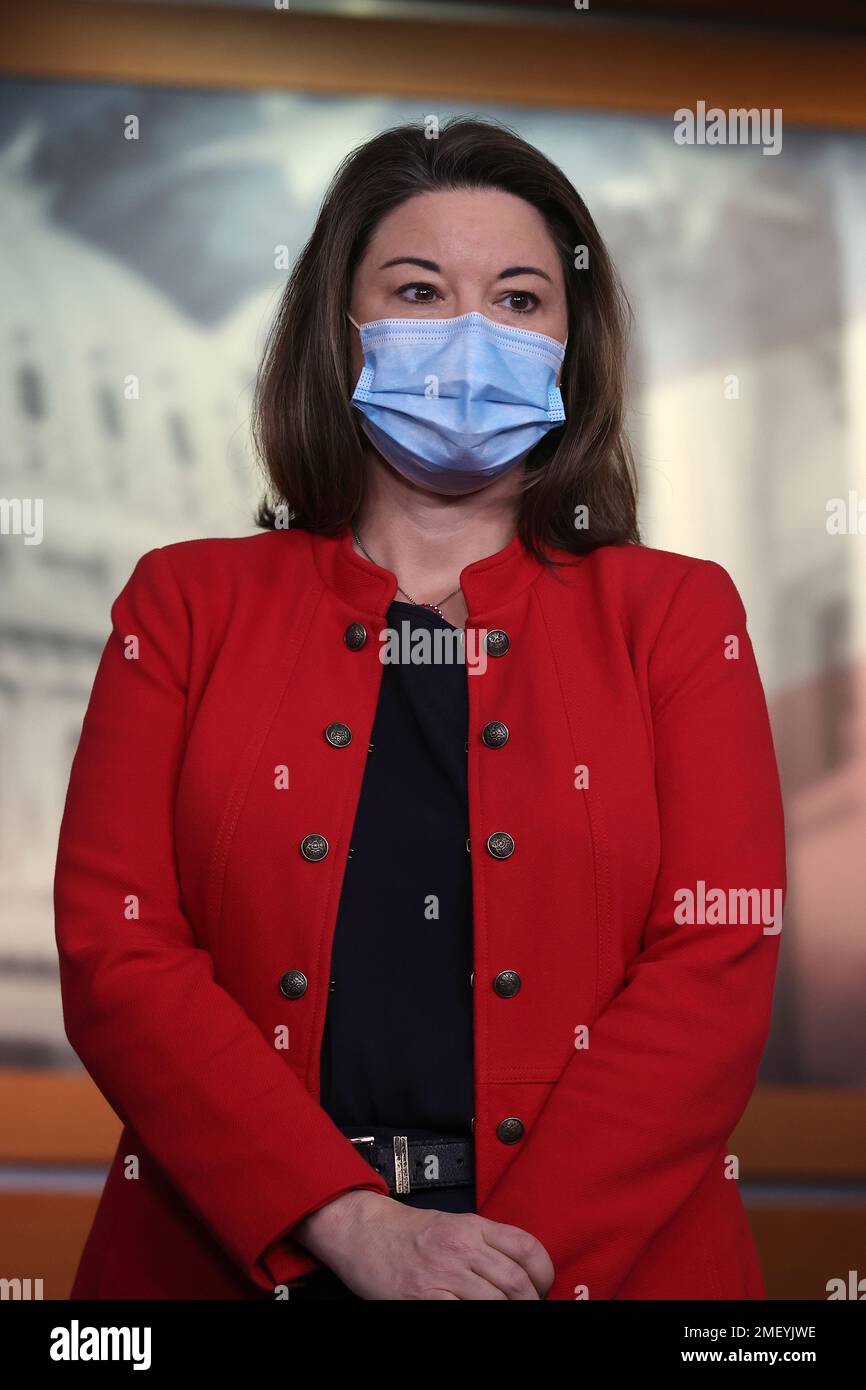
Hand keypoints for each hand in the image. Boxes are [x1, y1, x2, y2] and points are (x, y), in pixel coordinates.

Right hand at [293, 1189, 554, 1299]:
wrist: (362, 1231)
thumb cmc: (407, 1232)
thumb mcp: (454, 1224)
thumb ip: (486, 1243)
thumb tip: (522, 1272)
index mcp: (473, 1226)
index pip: (527, 1249)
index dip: (544, 1274)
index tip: (543, 1287)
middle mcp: (461, 1247)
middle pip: (516, 1283)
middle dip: (529, 1303)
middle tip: (526, 1306)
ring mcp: (443, 1274)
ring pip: (496, 1302)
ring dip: (508, 1312)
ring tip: (503, 1313)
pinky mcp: (424, 1298)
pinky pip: (464, 1315)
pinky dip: (477, 1319)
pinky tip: (475, 1315)